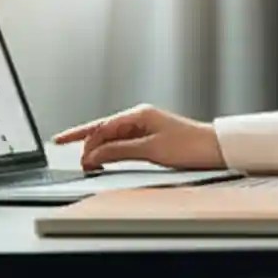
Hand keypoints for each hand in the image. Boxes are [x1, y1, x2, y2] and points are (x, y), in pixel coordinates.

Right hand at [52, 104, 226, 170]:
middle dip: (88, 145)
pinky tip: (106, 158)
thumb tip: (94, 153)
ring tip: (86, 162)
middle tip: (78, 162)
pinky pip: (124, 144)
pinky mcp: (152, 139)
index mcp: (138, 115)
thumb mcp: (150, 150)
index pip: (102, 126)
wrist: (216, 149)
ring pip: (114, 138)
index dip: (82, 137)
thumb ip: (119, 151)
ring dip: (100, 149)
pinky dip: (112, 152)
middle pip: (105, 130)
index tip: (62, 142)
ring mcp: (146, 128)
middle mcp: (141, 118)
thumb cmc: (190, 146)